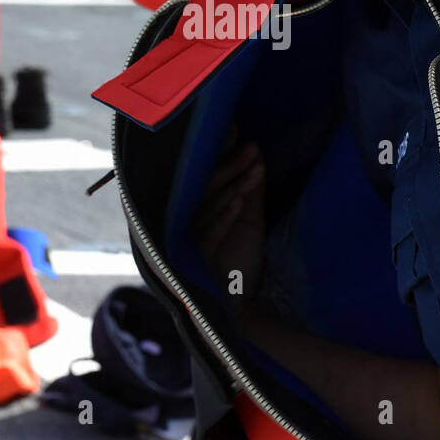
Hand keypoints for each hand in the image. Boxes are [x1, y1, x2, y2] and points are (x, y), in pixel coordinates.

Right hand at [192, 131, 265, 320]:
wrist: (238, 311)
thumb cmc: (239, 262)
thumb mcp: (249, 221)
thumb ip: (250, 190)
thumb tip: (257, 153)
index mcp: (193, 211)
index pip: (201, 175)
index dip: (216, 152)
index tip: (235, 128)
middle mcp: (181, 225)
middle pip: (201, 188)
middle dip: (227, 164)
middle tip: (250, 144)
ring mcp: (185, 245)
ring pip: (204, 208)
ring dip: (230, 186)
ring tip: (252, 166)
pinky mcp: (193, 266)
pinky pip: (207, 237)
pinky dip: (223, 218)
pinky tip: (239, 202)